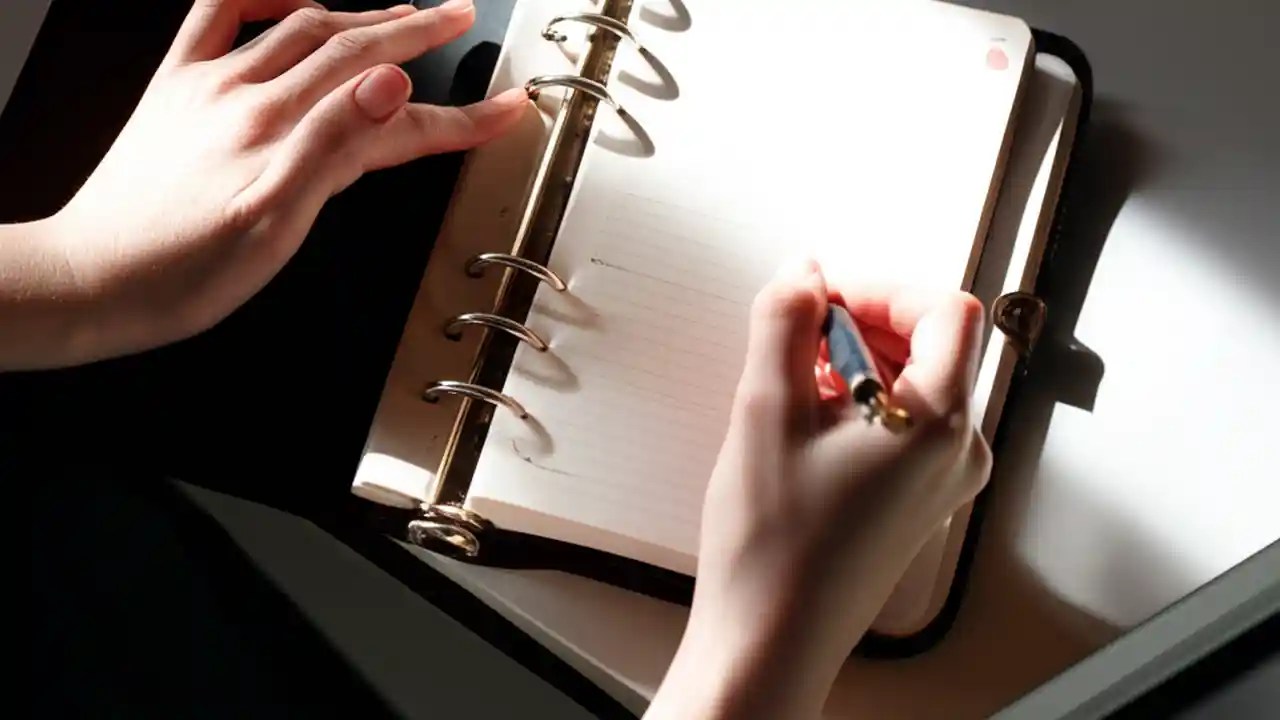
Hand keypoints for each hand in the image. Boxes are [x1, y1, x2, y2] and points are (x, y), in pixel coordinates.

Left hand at [1, 0, 525, 369]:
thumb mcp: (276, 224)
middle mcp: (250, 98)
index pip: (396, 116)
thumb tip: (389, 85)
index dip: (460, 115)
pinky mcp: (177, 87)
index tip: (506, 110)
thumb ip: (335, 146)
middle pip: (354, 50)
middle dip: (416, 32)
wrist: (91, 279)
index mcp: (285, 137)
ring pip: (302, 27)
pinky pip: (218, 14)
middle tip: (459, 18)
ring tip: (399, 10)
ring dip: (360, 13)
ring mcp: (211, 85)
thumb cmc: (183, 271)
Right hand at [646, 259, 991, 719]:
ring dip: (855, 362)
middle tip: (797, 340)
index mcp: (940, 423)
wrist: (770, 636)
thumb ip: (784, 321)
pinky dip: (858, 404)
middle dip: (860, 325)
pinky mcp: (916, 499)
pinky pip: (903, 424)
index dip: (880, 289)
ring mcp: (941, 480)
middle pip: (931, 343)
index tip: (824, 298)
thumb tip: (801, 272)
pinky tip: (804, 424)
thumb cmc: (776, 547)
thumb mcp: (766, 410)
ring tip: (792, 387)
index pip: (945, 310)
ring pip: (914, 383)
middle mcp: (957, 451)